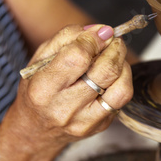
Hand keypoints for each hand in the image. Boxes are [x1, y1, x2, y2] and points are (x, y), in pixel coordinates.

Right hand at [0, 24, 132, 160]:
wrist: (36, 130)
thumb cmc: (37, 91)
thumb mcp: (40, 60)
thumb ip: (66, 38)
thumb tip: (98, 30)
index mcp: (44, 89)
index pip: (78, 57)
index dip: (94, 39)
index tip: (100, 32)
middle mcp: (65, 108)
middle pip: (105, 72)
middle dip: (114, 49)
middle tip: (112, 41)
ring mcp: (85, 121)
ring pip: (121, 90)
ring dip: (123, 67)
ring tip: (115, 58)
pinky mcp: (99, 127)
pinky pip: (121, 102)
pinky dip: (121, 83)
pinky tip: (110, 77)